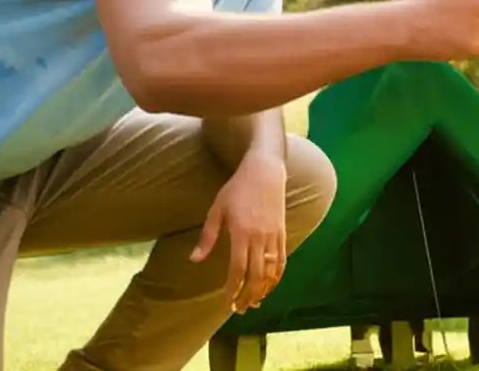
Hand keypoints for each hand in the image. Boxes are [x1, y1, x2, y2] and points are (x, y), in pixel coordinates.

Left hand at [190, 151, 287, 312]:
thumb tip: (194, 260)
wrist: (265, 171)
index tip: (227, 301)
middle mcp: (260, 237)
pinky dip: (277, 276)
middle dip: (248, 295)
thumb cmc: (237, 188)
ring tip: (254, 301)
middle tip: (240, 308)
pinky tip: (270, 285)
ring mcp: (274, 236)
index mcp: (241, 233)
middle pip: (256, 275)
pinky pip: (282, 260)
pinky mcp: (283, 232)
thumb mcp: (217, 209)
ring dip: (263, 289)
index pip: (238, 269)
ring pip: (271, 271)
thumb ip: (207, 237)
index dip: (233, 288)